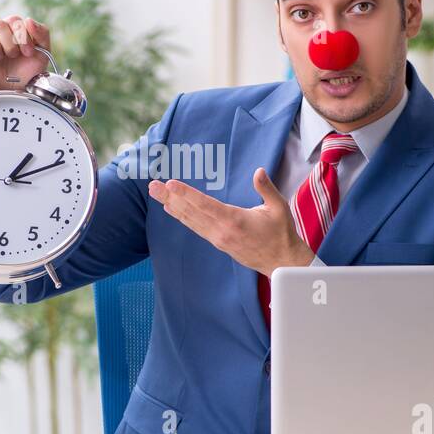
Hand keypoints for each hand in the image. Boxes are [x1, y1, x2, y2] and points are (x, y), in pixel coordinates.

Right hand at [0, 16, 50, 89]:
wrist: (12, 95)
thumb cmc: (26, 75)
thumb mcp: (42, 55)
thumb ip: (42, 34)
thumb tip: (29, 20)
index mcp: (12, 30)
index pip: (14, 20)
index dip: (22, 36)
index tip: (28, 53)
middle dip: (10, 43)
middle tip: (13, 57)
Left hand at [148, 168, 314, 276]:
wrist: (281, 262)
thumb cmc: (281, 233)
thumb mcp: (279, 208)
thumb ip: (266, 189)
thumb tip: (258, 171)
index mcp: (234, 220)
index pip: (205, 204)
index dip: (186, 194)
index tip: (170, 184)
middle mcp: (221, 231)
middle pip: (191, 212)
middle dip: (170, 197)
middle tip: (152, 186)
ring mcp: (218, 238)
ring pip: (191, 220)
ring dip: (172, 206)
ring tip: (157, 194)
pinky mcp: (218, 243)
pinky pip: (196, 227)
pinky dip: (182, 217)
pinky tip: (172, 209)